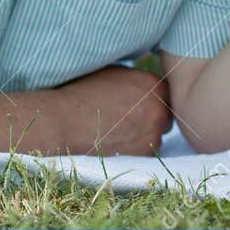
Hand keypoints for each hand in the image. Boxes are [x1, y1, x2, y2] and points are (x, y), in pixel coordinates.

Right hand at [52, 64, 171, 155]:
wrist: (63, 122)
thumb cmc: (83, 92)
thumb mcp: (116, 73)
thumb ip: (136, 79)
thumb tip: (144, 82)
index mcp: (155, 85)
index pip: (166, 93)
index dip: (152, 98)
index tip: (138, 102)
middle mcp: (159, 110)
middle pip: (164, 115)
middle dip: (151, 116)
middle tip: (128, 118)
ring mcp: (153, 135)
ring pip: (156, 135)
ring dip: (144, 135)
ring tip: (118, 132)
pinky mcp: (142, 156)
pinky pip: (145, 153)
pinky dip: (134, 150)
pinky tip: (115, 143)